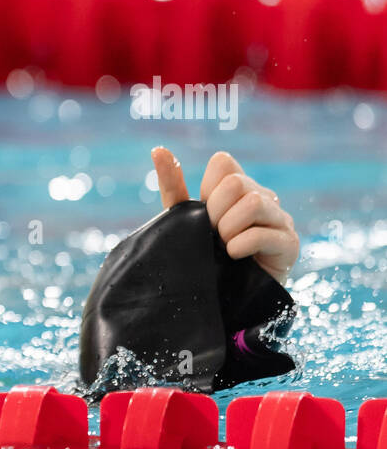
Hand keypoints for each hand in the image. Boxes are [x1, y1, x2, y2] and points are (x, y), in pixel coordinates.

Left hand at [151, 147, 298, 282]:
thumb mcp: (183, 220)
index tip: (204, 215)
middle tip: (213, 235)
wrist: (221, 299)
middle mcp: (264, 198)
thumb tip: (159, 149)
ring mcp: (280, 219)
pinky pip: (262, 234)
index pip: (223, 163)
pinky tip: (235, 256)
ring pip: (253, 203)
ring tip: (224, 246)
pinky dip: (240, 246)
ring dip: (228, 229)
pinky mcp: (290, 244)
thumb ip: (173, 187)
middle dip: (215, 212)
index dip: (206, 189)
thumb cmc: (204, 255)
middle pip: (236, 182)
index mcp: (239, 188)